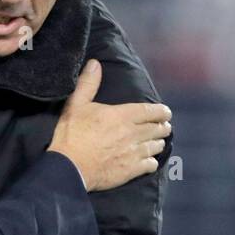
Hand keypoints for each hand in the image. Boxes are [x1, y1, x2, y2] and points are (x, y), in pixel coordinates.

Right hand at [47, 60, 171, 190]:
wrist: (69, 168)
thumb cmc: (71, 135)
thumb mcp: (75, 105)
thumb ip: (88, 84)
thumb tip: (95, 63)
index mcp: (122, 115)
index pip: (151, 111)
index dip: (162, 111)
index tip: (166, 112)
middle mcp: (133, 133)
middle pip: (157, 129)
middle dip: (162, 127)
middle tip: (163, 127)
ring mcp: (134, 152)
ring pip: (156, 146)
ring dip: (158, 143)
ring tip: (158, 142)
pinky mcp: (131, 170)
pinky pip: (151, 164)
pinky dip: (152, 161)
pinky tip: (150, 161)